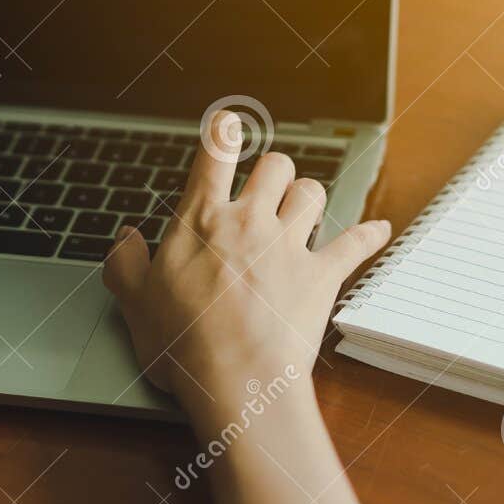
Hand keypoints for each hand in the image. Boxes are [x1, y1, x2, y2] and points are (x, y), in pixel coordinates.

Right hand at [102, 112, 390, 415]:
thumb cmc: (183, 345)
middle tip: (267, 187)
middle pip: (274, 166)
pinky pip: (354, 243)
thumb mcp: (134, 304)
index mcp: (200, 222)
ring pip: (312, 193)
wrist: (237, 379)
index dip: (221, 133)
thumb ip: (126, 265)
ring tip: (301, 209)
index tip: (226, 124)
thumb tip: (125, 241)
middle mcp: (249, 222)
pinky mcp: (322, 276)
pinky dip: (368, 235)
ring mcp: (290, 247)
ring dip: (307, 197)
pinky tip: (378, 231)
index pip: (213, 156)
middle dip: (272, 171)